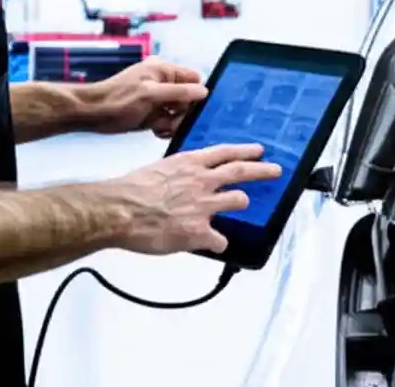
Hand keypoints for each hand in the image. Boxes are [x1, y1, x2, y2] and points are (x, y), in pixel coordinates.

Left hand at [86, 57, 207, 137]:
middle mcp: (163, 82)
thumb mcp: (151, 95)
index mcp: (163, 70)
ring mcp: (157, 98)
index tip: (187, 108)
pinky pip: (168, 120)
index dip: (194, 94)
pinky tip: (155, 131)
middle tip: (170, 121)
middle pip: (188, 98)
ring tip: (159, 127)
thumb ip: (179, 93)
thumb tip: (205, 92)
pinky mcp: (151, 113)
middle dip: (182, 112)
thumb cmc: (119, 101)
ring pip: (179, 112)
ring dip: (174, 122)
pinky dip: (165, 127)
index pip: (193, 79)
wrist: (92, 114)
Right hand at [112, 143, 281, 254]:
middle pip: (240, 173)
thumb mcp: (158, 169)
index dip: (244, 152)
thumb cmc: (130, 190)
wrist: (119, 210)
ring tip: (239, 204)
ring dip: (239, 202)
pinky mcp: (199, 231)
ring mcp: (203, 206)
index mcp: (189, 163)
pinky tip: (215, 244)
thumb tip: (183, 180)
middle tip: (275, 170)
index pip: (225, 152)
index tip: (258, 151)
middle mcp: (201, 181)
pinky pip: (220, 239)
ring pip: (237, 201)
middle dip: (262, 171)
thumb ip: (177, 174)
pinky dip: (218, 243)